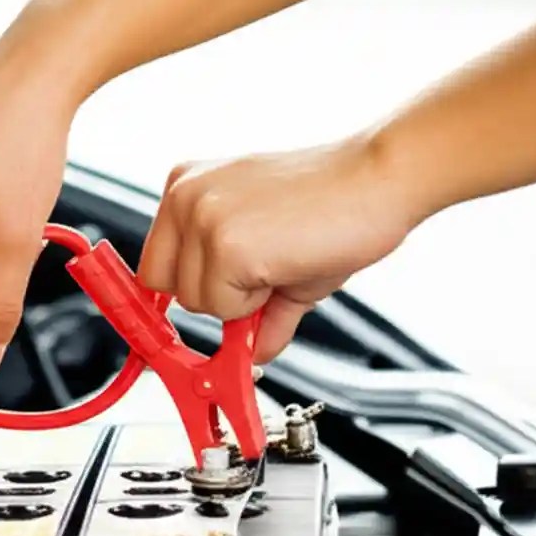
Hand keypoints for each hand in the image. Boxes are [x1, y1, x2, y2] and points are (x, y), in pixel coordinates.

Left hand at [137, 135, 424, 362]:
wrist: (381, 179)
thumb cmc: (333, 205)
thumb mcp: (275, 253)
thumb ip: (250, 305)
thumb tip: (250, 357)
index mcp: (185, 185)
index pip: (154, 263)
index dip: (184, 289)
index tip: (199, 307)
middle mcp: (183, 195)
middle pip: (165, 287)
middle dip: (214, 297)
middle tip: (263, 277)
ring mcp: (201, 218)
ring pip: (196, 304)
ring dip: (242, 301)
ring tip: (282, 259)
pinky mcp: (226, 245)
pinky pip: (225, 310)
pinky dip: (258, 306)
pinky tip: (287, 263)